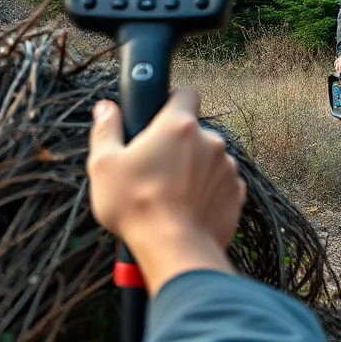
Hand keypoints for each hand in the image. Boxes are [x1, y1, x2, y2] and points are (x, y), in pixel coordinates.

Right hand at [88, 88, 245, 295]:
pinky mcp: (236, 192)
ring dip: (193, 169)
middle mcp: (211, 140)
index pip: (186, 93)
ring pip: (208, 159)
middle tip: (154, 167)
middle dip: (178, 144)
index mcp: (179, 126)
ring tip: (168, 194)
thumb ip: (106, 130)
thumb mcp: (104, 166)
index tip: (159, 116)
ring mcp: (227, 167)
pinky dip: (206, 191)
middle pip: (194, 132)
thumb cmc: (136, 205)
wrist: (175, 248)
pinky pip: (219, 184)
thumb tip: (106, 108)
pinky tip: (186, 207)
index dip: (173, 101)